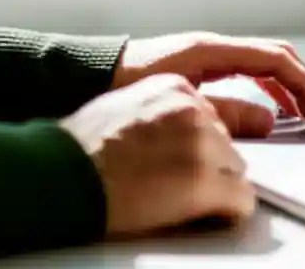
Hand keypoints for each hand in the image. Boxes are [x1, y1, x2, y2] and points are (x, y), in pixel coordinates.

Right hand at [60, 73, 256, 236]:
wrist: (62, 175)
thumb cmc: (78, 150)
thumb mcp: (123, 109)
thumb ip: (158, 115)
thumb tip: (173, 138)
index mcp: (174, 87)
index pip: (213, 116)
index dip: (200, 146)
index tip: (188, 162)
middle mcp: (194, 109)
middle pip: (227, 144)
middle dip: (210, 167)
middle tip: (179, 187)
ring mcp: (203, 143)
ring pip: (236, 171)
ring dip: (216, 189)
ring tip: (182, 202)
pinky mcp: (206, 180)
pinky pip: (241, 200)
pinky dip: (228, 213)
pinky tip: (206, 216)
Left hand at [113, 32, 304, 125]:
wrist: (89, 74)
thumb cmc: (125, 85)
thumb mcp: (180, 99)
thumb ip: (226, 111)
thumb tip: (269, 121)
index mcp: (213, 49)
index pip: (276, 60)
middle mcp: (215, 46)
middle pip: (277, 59)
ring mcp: (209, 54)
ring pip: (264, 66)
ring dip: (289, 88)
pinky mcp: (200, 66)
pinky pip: (247, 73)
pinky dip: (267, 89)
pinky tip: (272, 112)